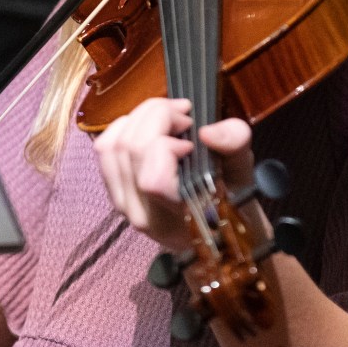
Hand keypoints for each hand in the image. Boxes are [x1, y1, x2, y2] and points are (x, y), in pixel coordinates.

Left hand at [93, 97, 256, 252]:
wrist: (214, 232)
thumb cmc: (230, 201)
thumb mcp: (243, 172)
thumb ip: (234, 146)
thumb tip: (207, 131)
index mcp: (177, 215)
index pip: (152, 179)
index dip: (167, 146)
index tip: (192, 138)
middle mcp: (143, 213)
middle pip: (129, 150)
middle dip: (156, 116)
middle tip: (183, 114)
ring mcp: (123, 205)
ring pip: (111, 147)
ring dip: (139, 118)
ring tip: (167, 116)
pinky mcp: (113, 192)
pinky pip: (104, 151)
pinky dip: (123, 128)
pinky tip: (146, 125)